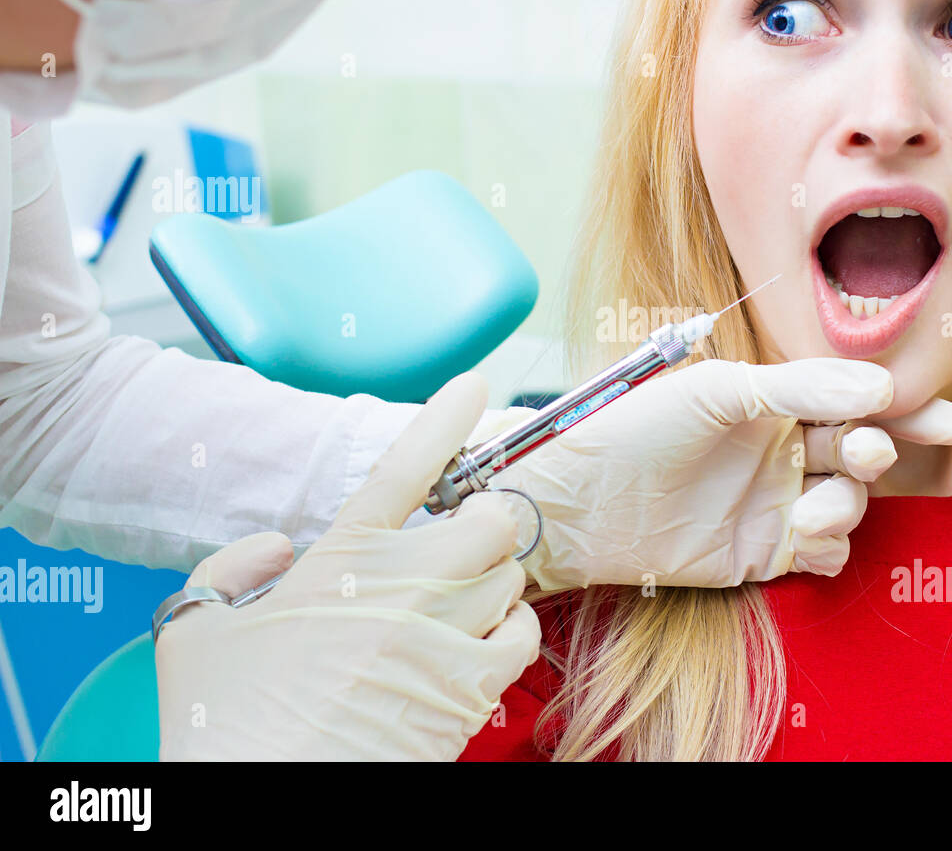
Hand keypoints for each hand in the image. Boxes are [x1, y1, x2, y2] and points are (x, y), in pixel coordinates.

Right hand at [155, 371, 540, 760]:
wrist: (261, 798)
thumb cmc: (224, 724)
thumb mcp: (193, 630)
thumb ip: (229, 568)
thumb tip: (275, 546)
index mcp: (340, 557)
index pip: (404, 466)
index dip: (445, 418)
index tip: (476, 385)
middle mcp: (403, 584)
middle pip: (492, 517)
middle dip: (484, 522)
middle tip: (458, 546)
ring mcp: (442, 634)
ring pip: (512, 575)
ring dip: (494, 580)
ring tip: (456, 605)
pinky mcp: (469, 686)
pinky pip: (525, 632)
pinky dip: (513, 629)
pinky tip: (480, 642)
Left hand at [478, 357, 951, 589]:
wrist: (577, 500)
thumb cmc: (636, 428)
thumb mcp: (717, 391)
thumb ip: (799, 388)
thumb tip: (880, 384)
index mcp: (776, 400)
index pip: (859, 401)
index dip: (911, 412)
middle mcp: (783, 449)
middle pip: (864, 453)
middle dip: (874, 452)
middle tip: (858, 452)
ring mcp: (775, 502)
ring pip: (851, 506)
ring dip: (848, 506)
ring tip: (809, 510)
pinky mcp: (762, 553)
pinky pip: (824, 554)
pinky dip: (826, 547)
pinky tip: (798, 537)